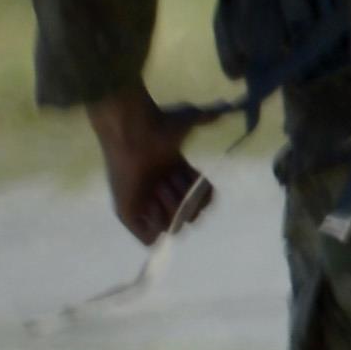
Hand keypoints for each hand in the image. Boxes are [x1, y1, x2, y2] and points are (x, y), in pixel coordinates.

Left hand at [82, 85, 213, 247]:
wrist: (132, 131)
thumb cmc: (157, 126)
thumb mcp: (188, 120)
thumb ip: (207, 118)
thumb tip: (222, 111)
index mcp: (175, 182)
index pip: (201, 203)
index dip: (199, 191)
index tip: (185, 170)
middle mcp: (161, 197)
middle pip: (191, 217)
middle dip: (186, 198)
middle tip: (169, 178)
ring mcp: (144, 208)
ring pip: (173, 227)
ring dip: (171, 205)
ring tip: (157, 185)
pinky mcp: (128, 215)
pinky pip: (150, 237)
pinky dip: (156, 223)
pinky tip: (151, 201)